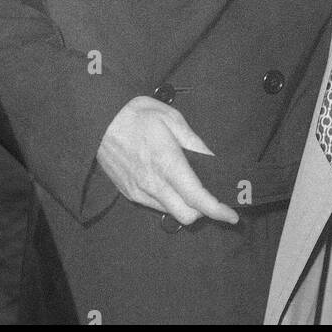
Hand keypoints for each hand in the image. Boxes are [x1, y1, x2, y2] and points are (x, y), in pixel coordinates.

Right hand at [97, 97, 239, 226]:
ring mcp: (139, 192)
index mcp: (167, 163)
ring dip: (185, 206)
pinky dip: (168, 200)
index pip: (196, 198)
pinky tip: (168, 181)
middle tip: (210, 193)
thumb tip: (214, 161)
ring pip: (171, 213)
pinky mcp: (129, 194)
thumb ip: (195, 143)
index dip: (217, 210)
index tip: (233, 216)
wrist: (99, 119)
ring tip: (188, 184)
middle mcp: (153, 184)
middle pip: (187, 216)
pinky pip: (156, 206)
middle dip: (203, 210)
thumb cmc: (138, 114)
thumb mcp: (172, 119)